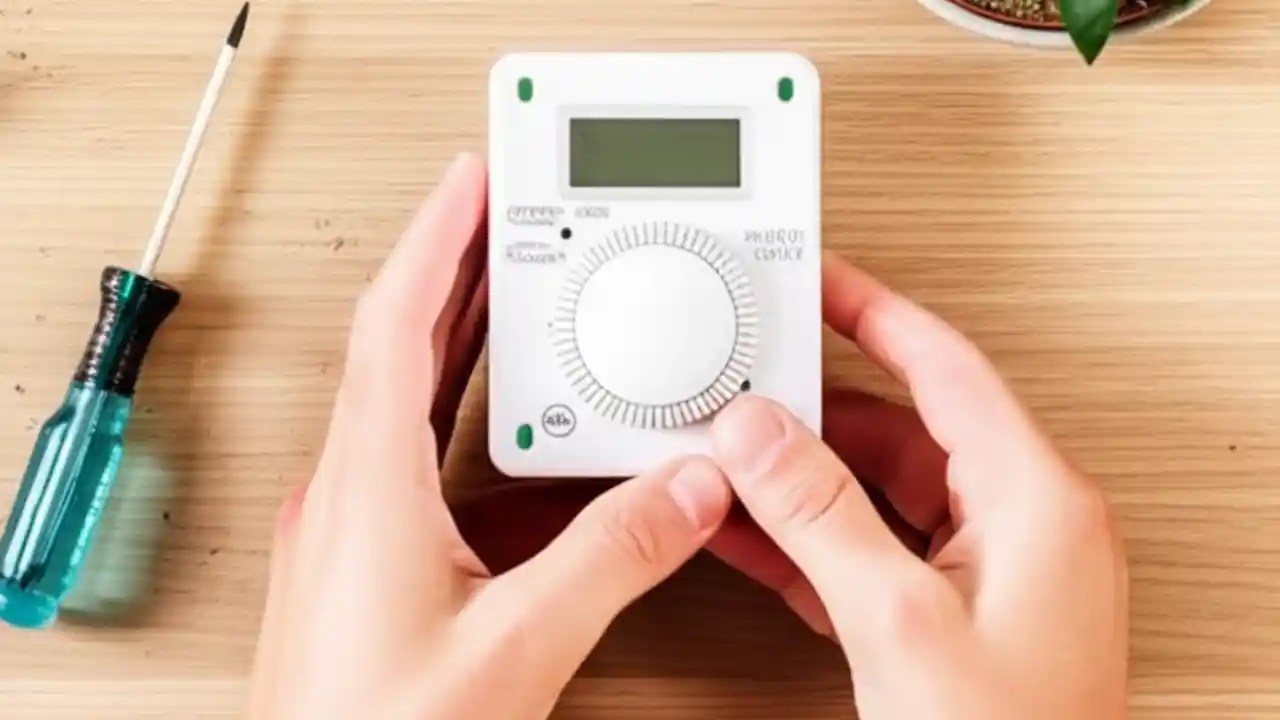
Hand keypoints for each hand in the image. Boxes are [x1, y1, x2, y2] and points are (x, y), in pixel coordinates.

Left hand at [245, 154, 733, 719]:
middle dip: (457, 272)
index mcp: (369, 487)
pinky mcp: (363, 565)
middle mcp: (348, 495)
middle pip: (400, 348)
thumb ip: (610, 560)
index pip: (396, 324)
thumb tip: (683, 489)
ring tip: (512, 300)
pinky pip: (414, 463)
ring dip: (459, 346)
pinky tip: (512, 437)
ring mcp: (350, 530)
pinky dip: (464, 426)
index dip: (435, 239)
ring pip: (405, 405)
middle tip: (504, 219)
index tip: (469, 180)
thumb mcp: (516, 648)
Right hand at [708, 255, 1128, 718]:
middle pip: (902, 427)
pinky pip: (872, 546)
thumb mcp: (899, 622)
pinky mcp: (950, 613)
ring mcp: (986, 570)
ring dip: (801, 477)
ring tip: (728, 457)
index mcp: (1036, 500)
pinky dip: (811, 536)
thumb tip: (758, 431)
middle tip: (744, 382)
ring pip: (878, 489)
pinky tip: (749, 529)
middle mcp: (1020, 522)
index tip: (817, 277)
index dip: (874, 312)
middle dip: (814, 408)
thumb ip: (820, 514)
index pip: (944, 368)